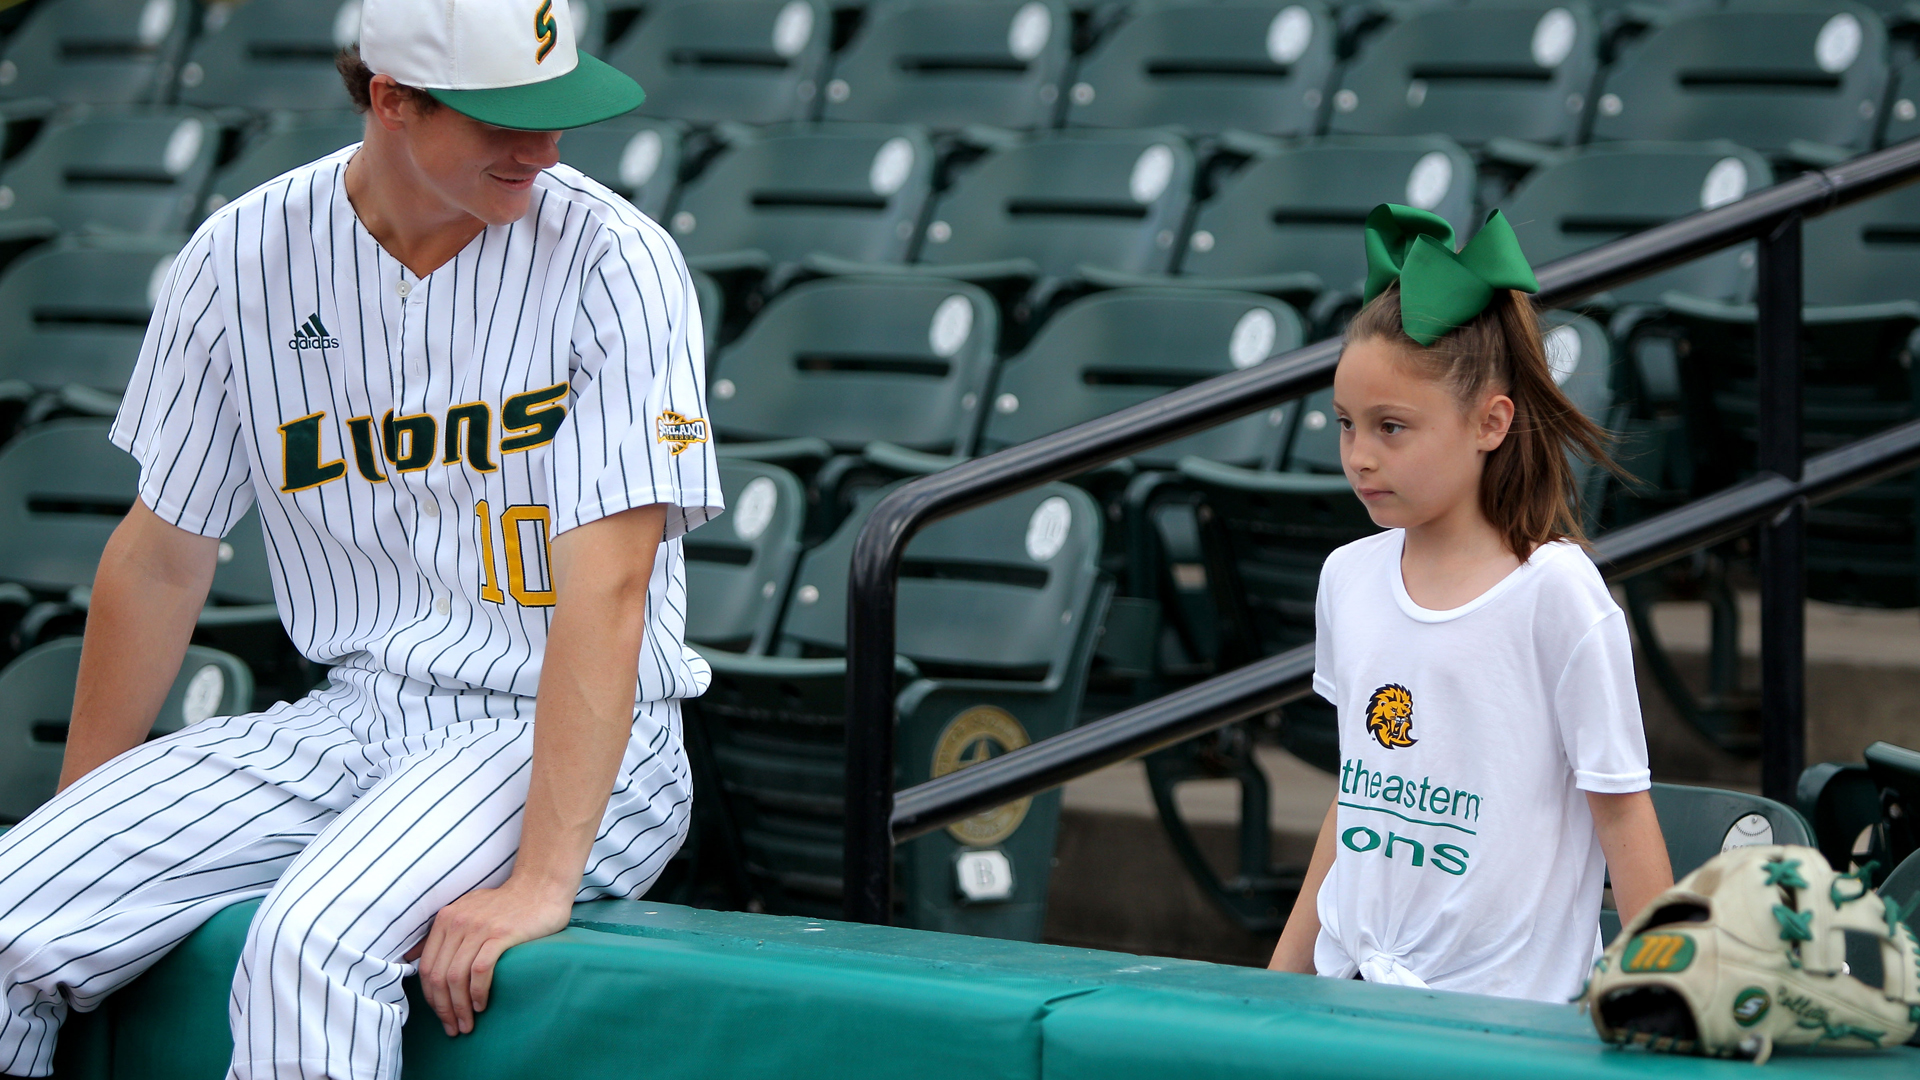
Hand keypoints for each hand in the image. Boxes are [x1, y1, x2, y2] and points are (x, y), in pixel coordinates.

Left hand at [414, 879, 572, 1035]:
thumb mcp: (466, 910)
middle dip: (444, 1009)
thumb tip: (411, 956)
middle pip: (440, 976)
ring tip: (468, 1024)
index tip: (442, 1016)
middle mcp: (457, 922)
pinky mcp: (501, 934)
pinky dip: (478, 992)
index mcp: (446, 919)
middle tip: (454, 1028)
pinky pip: (480, 970)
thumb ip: (440, 932)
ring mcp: (479, 928)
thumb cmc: (505, 904)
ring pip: (457, 977)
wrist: (540, 887)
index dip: (431, 998)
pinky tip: (482, 1004)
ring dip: (460, 1007)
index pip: (427, 968)